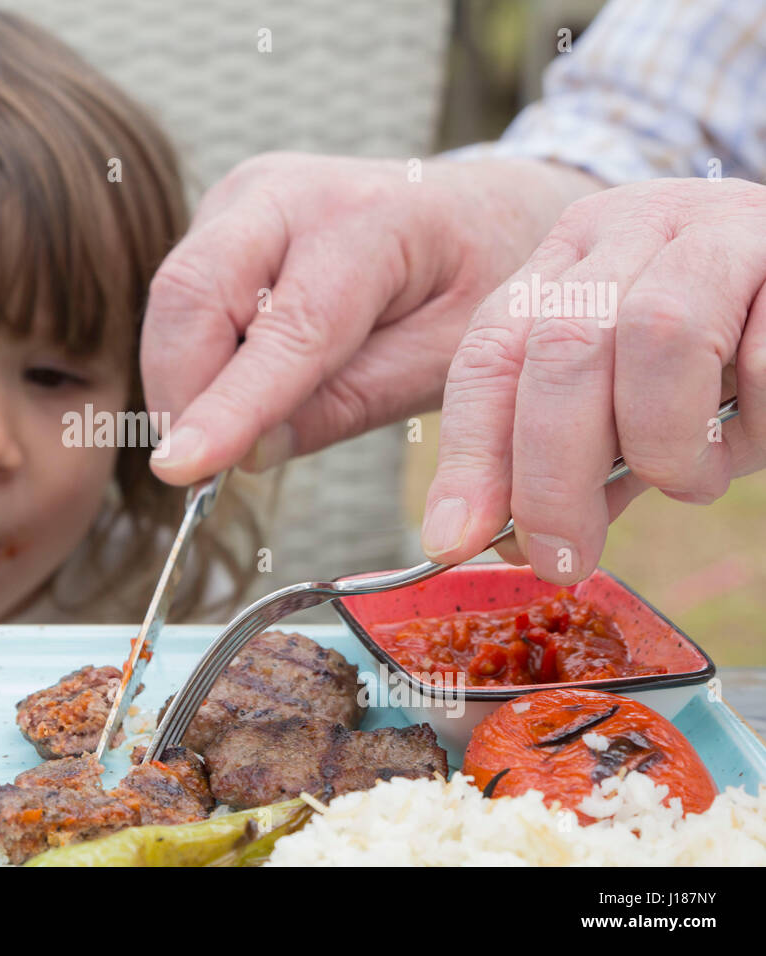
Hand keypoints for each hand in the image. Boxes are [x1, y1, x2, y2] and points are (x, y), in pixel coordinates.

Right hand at [140, 151, 602, 484]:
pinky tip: (239, 381)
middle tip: (200, 466)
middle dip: (180, 390)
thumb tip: (247, 455)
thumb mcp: (445, 362)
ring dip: (184, 377)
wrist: (482, 210)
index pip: (284, 330)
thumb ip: (349, 406)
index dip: (227, 406)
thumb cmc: (479, 287)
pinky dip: (193, 357)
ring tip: (233, 426)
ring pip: (172, 297)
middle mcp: (288, 189)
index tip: (180, 468)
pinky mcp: (218, 218)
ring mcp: (243, 197)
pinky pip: (179, 299)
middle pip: (190, 292)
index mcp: (371, 218)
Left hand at [423, 177, 765, 583]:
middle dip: (549, 473)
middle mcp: (631, 226)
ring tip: (688, 480)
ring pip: (655, 331)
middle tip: (562, 558)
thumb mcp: (642, 409)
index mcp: (570, 261)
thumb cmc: (736, 359)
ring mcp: (716, 225)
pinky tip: (762, 421)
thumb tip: (511, 544)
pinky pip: (764, 348)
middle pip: (560, 347)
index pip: (491, 353)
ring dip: (662, 441)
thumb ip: (578, 465)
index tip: (454, 539)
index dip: (469, 454)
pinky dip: (756, 413)